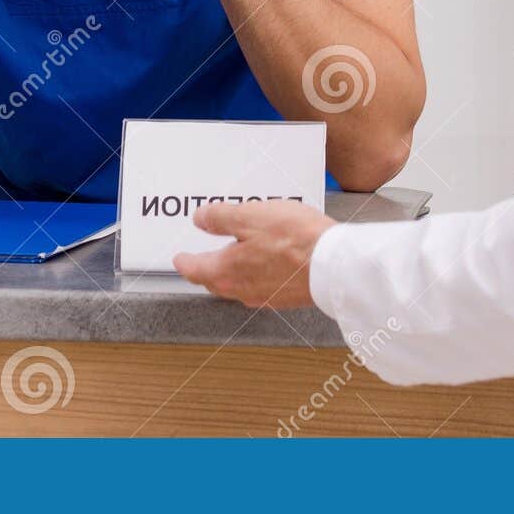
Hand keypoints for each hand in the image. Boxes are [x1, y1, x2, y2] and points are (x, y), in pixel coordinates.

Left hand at [173, 200, 336, 308]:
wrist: (335, 265)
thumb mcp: (251, 216)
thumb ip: (220, 218)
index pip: (194, 269)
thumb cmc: (295, 240)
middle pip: (215, 280)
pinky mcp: (286, 297)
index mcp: (226, 271)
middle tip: (203, 258)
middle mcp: (242, 290)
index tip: (179, 258)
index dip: (184, 261)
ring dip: (233, 271)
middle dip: (206, 269)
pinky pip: (262, 286)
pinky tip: (268, 261)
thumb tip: (201, 218)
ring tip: (238, 254)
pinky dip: (257, 274)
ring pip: (239, 284)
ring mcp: (265, 296)